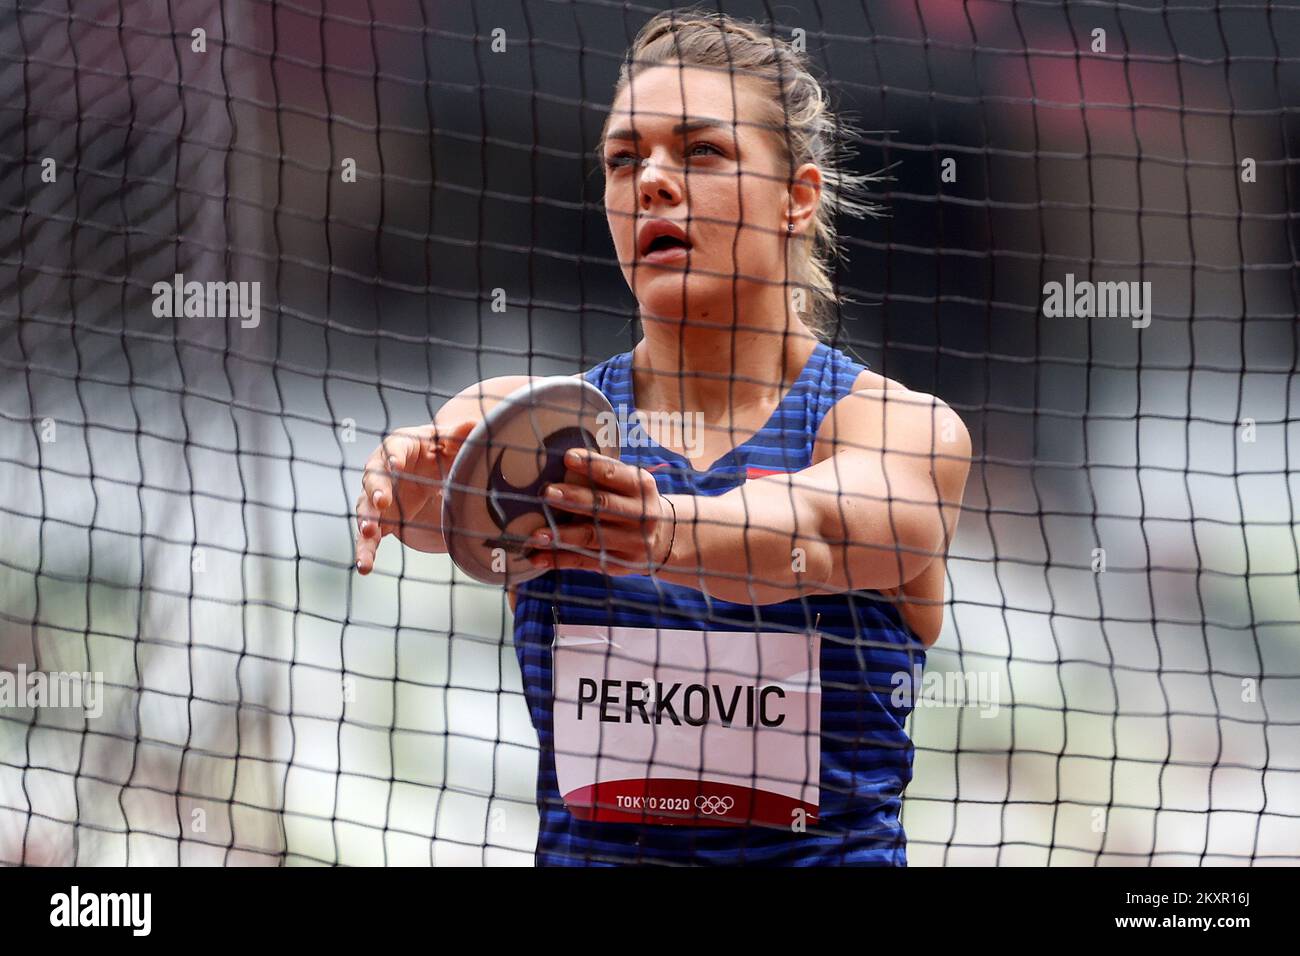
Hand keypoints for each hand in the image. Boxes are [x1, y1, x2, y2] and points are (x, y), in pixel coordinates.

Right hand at [354, 420, 474, 572]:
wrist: (427, 469)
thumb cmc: (437, 450)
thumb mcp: (448, 442)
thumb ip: (457, 436)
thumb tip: (473, 426)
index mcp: (399, 447)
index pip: (394, 449)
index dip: (394, 456)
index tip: (397, 464)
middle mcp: (381, 471)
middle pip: (374, 479)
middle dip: (376, 490)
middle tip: (381, 502)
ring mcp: (376, 498)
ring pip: (366, 510)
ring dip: (366, 522)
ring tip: (368, 534)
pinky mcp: (379, 521)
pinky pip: (369, 537)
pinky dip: (366, 551)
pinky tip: (364, 567)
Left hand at [524, 448, 674, 574]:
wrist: (660, 539)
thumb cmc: (630, 502)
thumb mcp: (629, 484)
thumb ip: (603, 475)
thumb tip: (561, 462)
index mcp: (641, 487)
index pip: (615, 474)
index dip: (592, 466)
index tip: (568, 457)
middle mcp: (641, 514)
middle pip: (603, 505)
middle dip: (573, 499)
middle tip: (546, 492)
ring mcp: (632, 542)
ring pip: (592, 537)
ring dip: (561, 535)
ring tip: (535, 535)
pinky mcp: (619, 564)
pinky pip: (585, 561)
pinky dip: (559, 559)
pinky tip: (537, 558)